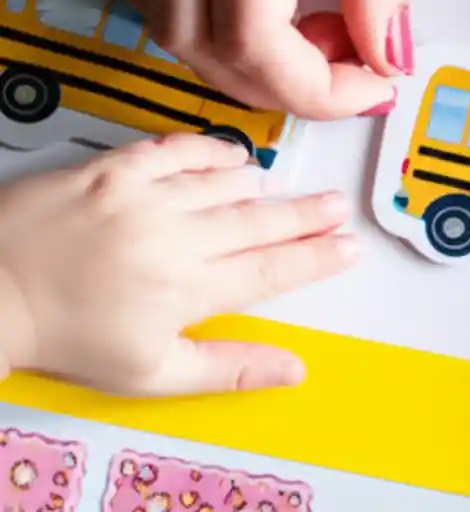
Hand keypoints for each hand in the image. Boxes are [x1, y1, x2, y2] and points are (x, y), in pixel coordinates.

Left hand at [0, 135, 357, 395]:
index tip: (348, 248)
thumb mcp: (150, 373)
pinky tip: (229, 156)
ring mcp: (143, 197)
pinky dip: (209, 150)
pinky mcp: (112, 169)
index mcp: (189, 291)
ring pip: (224, 182)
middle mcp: (175, 238)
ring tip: (279, 187)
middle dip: (307, 215)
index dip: (317, 258)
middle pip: (260, 221)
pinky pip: (176, 150)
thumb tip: (293, 370)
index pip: (273, 270)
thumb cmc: (66, 338)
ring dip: (259, 185)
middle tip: (337, 205)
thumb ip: (227, 368)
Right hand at [117, 0, 444, 118]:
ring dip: (234, 54)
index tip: (371, 83)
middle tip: (348, 73)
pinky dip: (199, 8)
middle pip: (199, 36)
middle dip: (279, 85)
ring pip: (161, 8)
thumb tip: (386, 35)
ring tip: (309, 40)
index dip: (315, 88)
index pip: (256, 30)